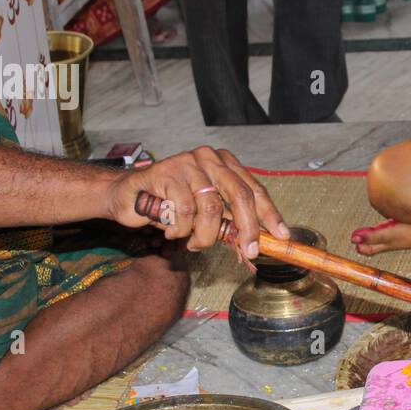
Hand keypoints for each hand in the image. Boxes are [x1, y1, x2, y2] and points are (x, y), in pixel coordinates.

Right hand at [108, 147, 290, 258]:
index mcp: (224, 163)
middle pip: (240, 195)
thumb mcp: (206, 215)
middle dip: (247, 228)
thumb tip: (255, 248)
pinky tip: (173, 232)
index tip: (281, 236)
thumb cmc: (171, 206)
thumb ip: (229, 224)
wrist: (129, 196)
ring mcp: (187, 163)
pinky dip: (180, 230)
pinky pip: (184, 212)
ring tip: (194, 244)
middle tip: (249, 251)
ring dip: (204, 236)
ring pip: (211, 208)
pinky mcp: (166, 172)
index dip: (270, 214)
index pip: (254, 189)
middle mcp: (209, 158)